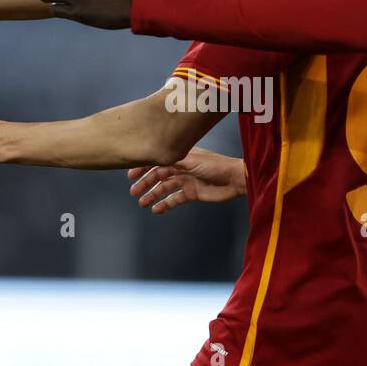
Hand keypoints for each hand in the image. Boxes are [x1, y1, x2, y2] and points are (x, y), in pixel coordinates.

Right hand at [127, 148, 245, 214]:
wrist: (235, 180)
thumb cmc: (216, 166)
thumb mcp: (192, 160)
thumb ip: (174, 160)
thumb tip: (155, 159)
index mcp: (181, 156)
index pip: (158, 160)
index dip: (143, 167)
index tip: (131, 175)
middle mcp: (182, 167)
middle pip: (158, 175)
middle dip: (145, 183)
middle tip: (134, 192)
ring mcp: (186, 181)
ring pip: (164, 188)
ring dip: (153, 195)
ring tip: (142, 203)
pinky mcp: (192, 193)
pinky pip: (175, 199)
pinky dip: (165, 204)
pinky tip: (156, 210)